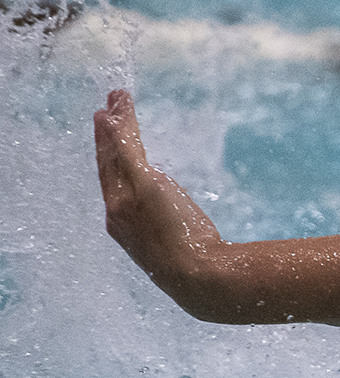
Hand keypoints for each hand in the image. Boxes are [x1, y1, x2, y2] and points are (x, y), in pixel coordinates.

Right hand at [94, 90, 226, 294]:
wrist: (196, 278)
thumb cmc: (193, 269)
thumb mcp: (172, 247)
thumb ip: (166, 228)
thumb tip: (179, 223)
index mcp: (120, 223)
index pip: (110, 184)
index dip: (106, 160)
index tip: (106, 141)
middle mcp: (116, 209)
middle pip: (107, 163)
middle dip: (105, 135)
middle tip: (105, 109)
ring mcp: (127, 197)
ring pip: (116, 152)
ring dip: (115, 124)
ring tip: (116, 100)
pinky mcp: (144, 186)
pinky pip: (127, 151)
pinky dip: (119, 130)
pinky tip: (115, 112)